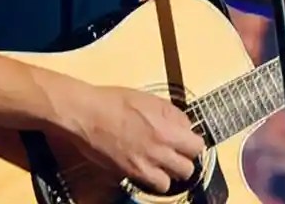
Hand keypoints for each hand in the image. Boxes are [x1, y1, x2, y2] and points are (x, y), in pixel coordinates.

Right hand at [64, 85, 204, 194]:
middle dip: (183, 161)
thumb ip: (171, 113)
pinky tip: (145, 168)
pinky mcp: (129, 173)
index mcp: (167, 129)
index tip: (186, 141)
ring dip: (168, 174)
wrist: (87, 114)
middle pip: (187, 168)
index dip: (192, 144)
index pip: (197, 146)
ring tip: (159, 164)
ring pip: (170, 182)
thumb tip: (185, 125)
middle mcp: (159, 151)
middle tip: (174, 153)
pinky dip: (150, 179)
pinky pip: (150, 185)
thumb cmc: (115, 101)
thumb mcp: (149, 99)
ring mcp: (144, 165)